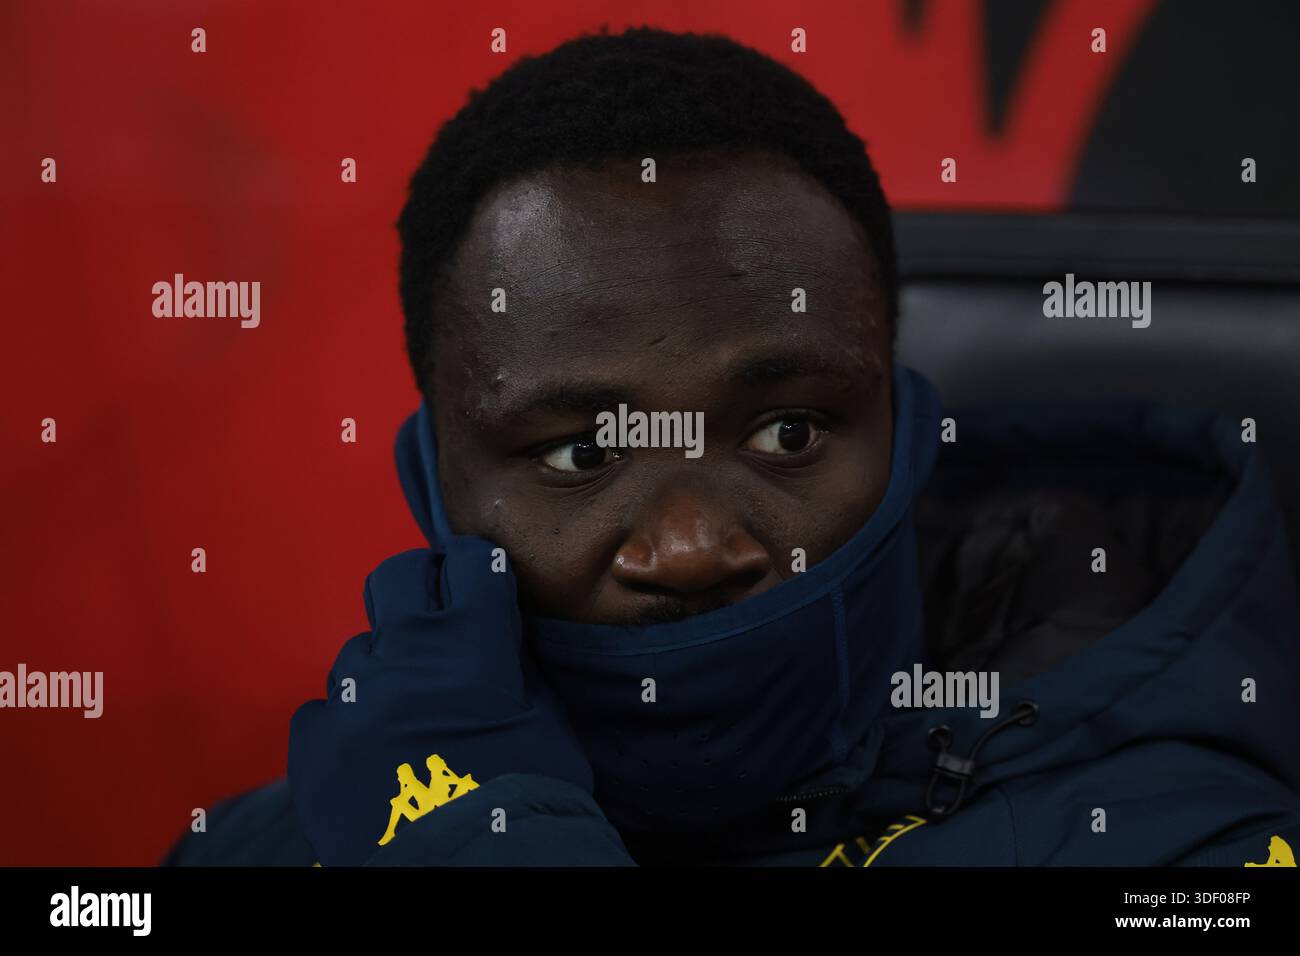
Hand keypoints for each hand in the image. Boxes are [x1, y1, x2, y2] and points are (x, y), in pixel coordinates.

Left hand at [288, 537, 592, 865]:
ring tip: (407, 713)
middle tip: (437, 616)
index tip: (480, 577)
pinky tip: (371, 751)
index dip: (477, 566)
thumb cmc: (521, 801)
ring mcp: (351, 694)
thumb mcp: (547, 722)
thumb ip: (518, 670)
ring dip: (384, 668)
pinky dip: (346, 723)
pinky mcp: (314, 740)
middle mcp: (403, 651)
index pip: (471, 561)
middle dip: (419, 587)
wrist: (460, 873)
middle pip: (397, 576)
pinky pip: (323, 709)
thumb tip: (501, 643)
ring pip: (359, 649)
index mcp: (470, 641)